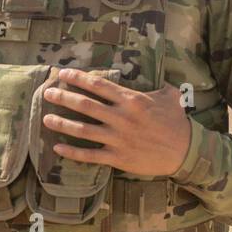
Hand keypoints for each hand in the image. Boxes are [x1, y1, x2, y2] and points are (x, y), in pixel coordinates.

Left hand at [40, 68, 191, 177]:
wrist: (186, 152)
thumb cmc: (177, 123)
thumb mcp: (169, 96)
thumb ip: (156, 85)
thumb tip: (154, 75)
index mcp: (131, 100)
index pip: (98, 85)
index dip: (78, 78)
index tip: (62, 74)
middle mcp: (121, 118)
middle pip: (85, 105)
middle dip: (63, 97)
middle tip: (47, 93)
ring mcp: (118, 139)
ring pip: (82, 129)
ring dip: (62, 123)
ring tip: (45, 118)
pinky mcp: (118, 157)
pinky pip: (90, 155)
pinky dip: (72, 152)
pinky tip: (57, 148)